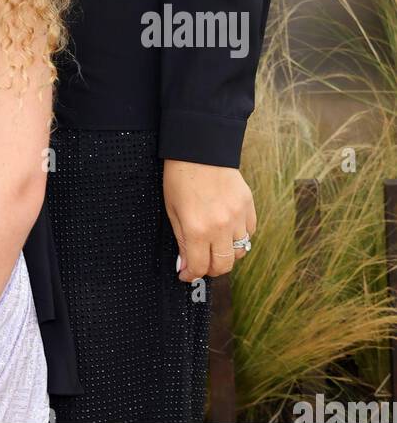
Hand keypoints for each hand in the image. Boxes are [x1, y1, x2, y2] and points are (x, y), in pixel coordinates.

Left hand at [162, 159, 256, 282]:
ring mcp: (238, 216)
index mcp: (197, 228)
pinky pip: (250, 233)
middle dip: (210, 270)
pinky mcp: (249, 206)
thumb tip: (186, 267)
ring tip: (214, 245)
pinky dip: (240, 237)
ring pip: (240, 252)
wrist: (200, 148)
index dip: (191, 274)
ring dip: (227, 254)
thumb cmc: (180, 177)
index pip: (200, 267)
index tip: (186, 274)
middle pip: (223, 266)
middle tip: (200, 263)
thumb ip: (181, 241)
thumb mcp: (172, 210)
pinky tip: (227, 229)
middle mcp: (220, 227)